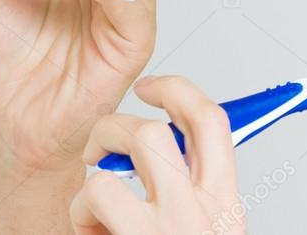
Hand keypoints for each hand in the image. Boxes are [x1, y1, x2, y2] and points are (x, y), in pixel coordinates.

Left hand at [71, 75, 244, 234]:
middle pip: (164, 126)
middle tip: (104, 134)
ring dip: (101, 159)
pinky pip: (97, 192)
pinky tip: (90, 231)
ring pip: (134, 142)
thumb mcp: (201, 230)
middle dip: (120, 120)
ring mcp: (173, 226)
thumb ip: (192, 191)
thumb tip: (169, 146)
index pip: (212, 122)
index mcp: (225, 205)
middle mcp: (205, 212)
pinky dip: (81, 210)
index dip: (179, 91)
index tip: (154, 86)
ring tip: (93, 198)